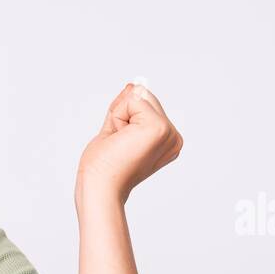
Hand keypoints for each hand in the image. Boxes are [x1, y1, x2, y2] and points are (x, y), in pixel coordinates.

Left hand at [76, 83, 182, 204]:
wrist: (100, 188)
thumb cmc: (104, 168)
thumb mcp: (116, 128)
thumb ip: (127, 106)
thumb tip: (136, 85)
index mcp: (167, 140)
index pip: (146, 105)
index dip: (124, 117)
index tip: (120, 144)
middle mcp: (173, 137)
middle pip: (145, 97)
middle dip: (122, 114)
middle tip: (118, 143)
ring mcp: (169, 133)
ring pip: (139, 97)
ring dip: (120, 116)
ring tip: (120, 143)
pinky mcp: (159, 129)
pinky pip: (134, 99)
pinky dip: (119, 115)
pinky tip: (121, 139)